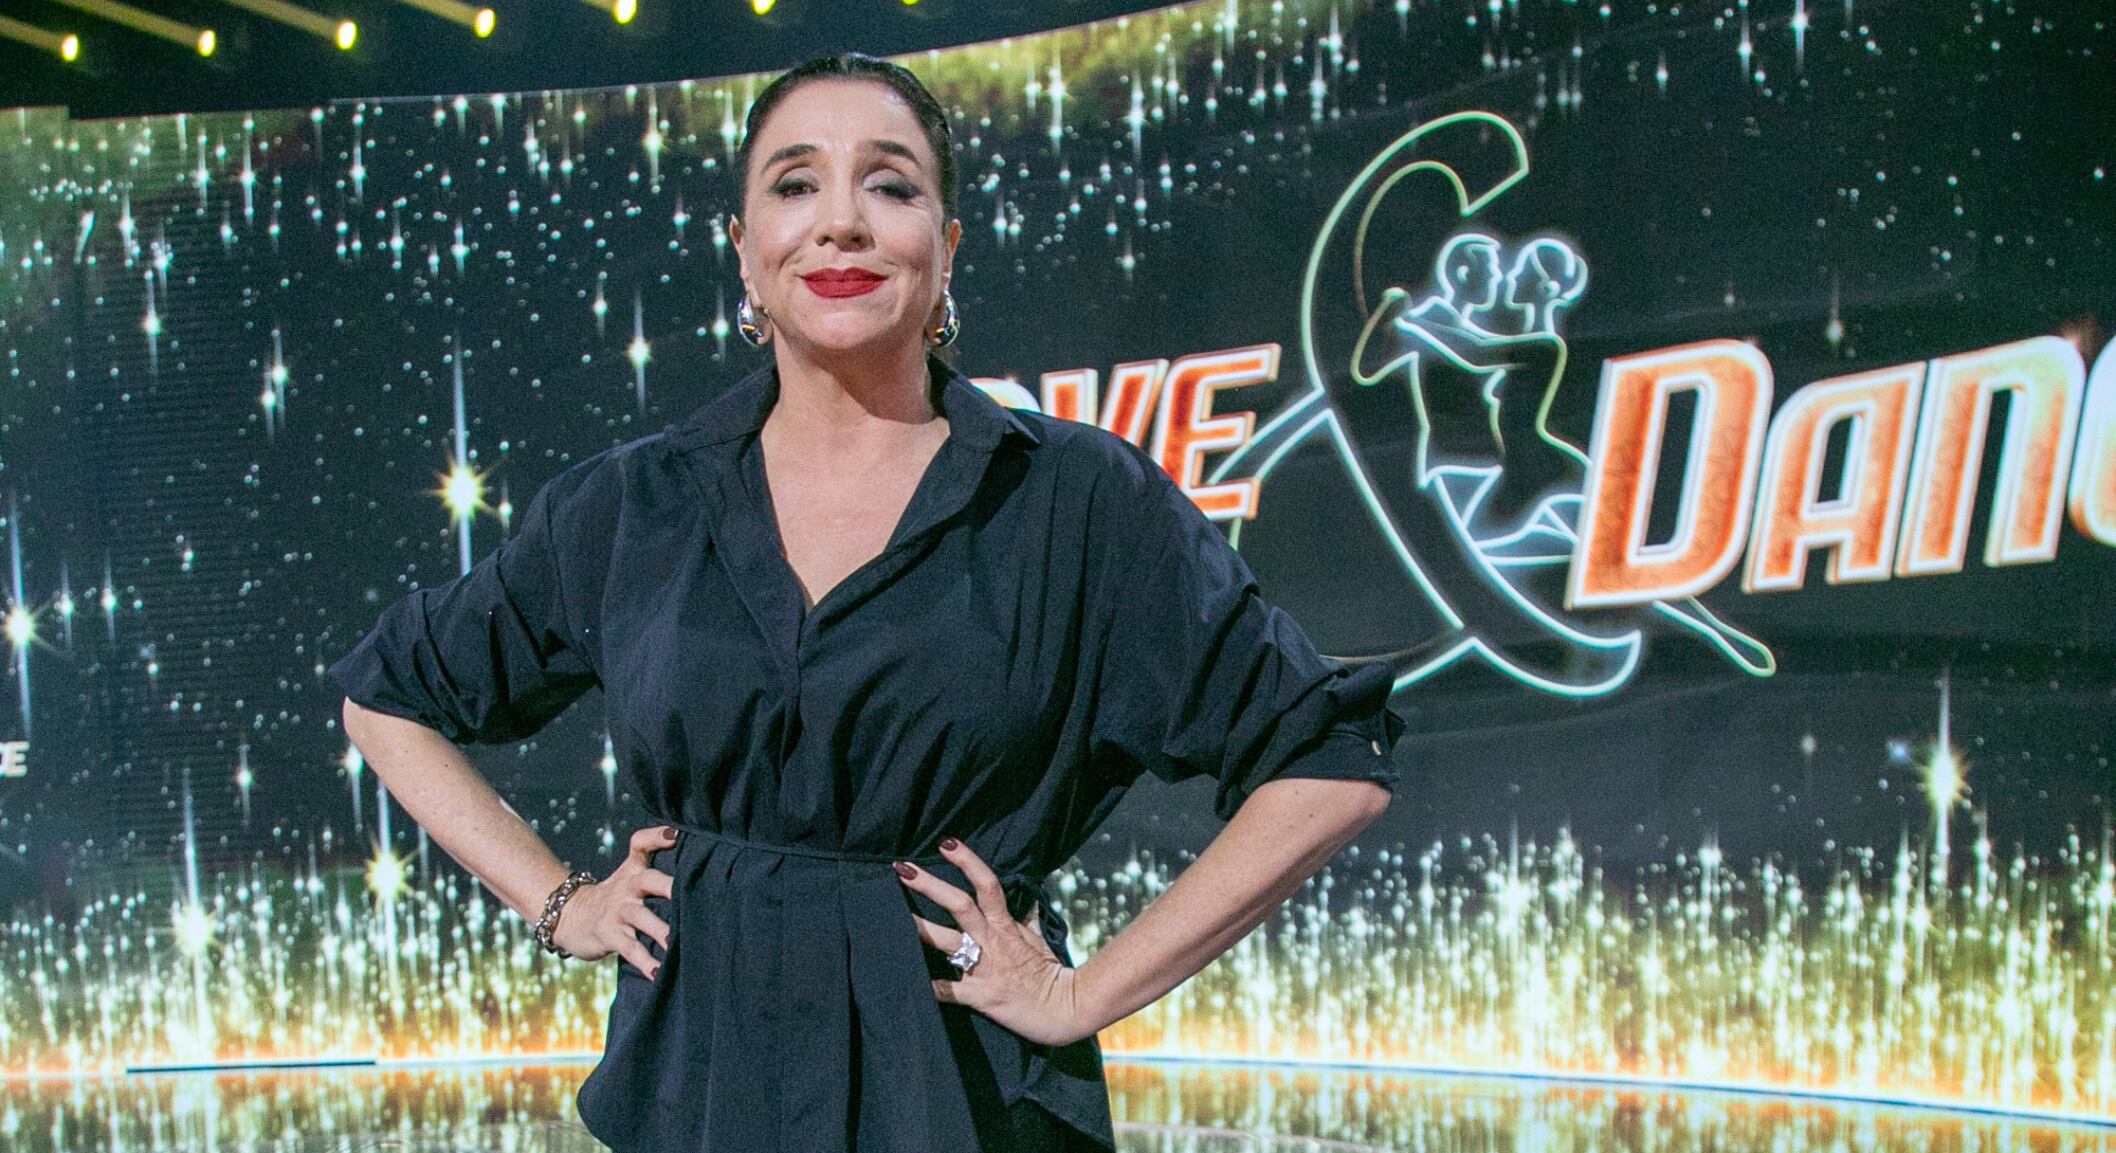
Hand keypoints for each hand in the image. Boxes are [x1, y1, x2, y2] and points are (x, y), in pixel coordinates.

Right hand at [550, 824, 676, 978]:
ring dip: (660, 930)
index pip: (639, 844)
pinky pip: (630, 949)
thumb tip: (701, 874)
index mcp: (632, 871)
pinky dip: (645, 962)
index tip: (676, 834)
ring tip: (676, 942)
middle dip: (668, 886)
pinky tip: (659, 974)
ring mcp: (617, 912)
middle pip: (647, 880)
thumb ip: (657, 873)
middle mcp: (626, 888)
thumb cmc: (613, 898)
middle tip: (691, 893)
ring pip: (640, 917)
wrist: (569, 917)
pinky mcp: (609, 936)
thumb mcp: (628, 878)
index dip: (656, 836)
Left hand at [895, 839, 1096, 1047]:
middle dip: (930, 886)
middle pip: (960, 906)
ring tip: (890, 916)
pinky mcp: (979, 996)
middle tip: (903, 869)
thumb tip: (1026, 895)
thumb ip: (1026, 916)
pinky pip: (948, 990)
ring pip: (947, 941)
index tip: (947, 844)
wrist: (1065, 1010)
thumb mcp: (1039, 938)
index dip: (968, 862)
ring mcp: (984, 968)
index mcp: (1006, 925)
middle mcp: (992, 942)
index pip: (988, 885)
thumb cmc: (1051, 972)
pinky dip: (929, 985)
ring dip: (919, 928)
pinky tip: (905, 979)